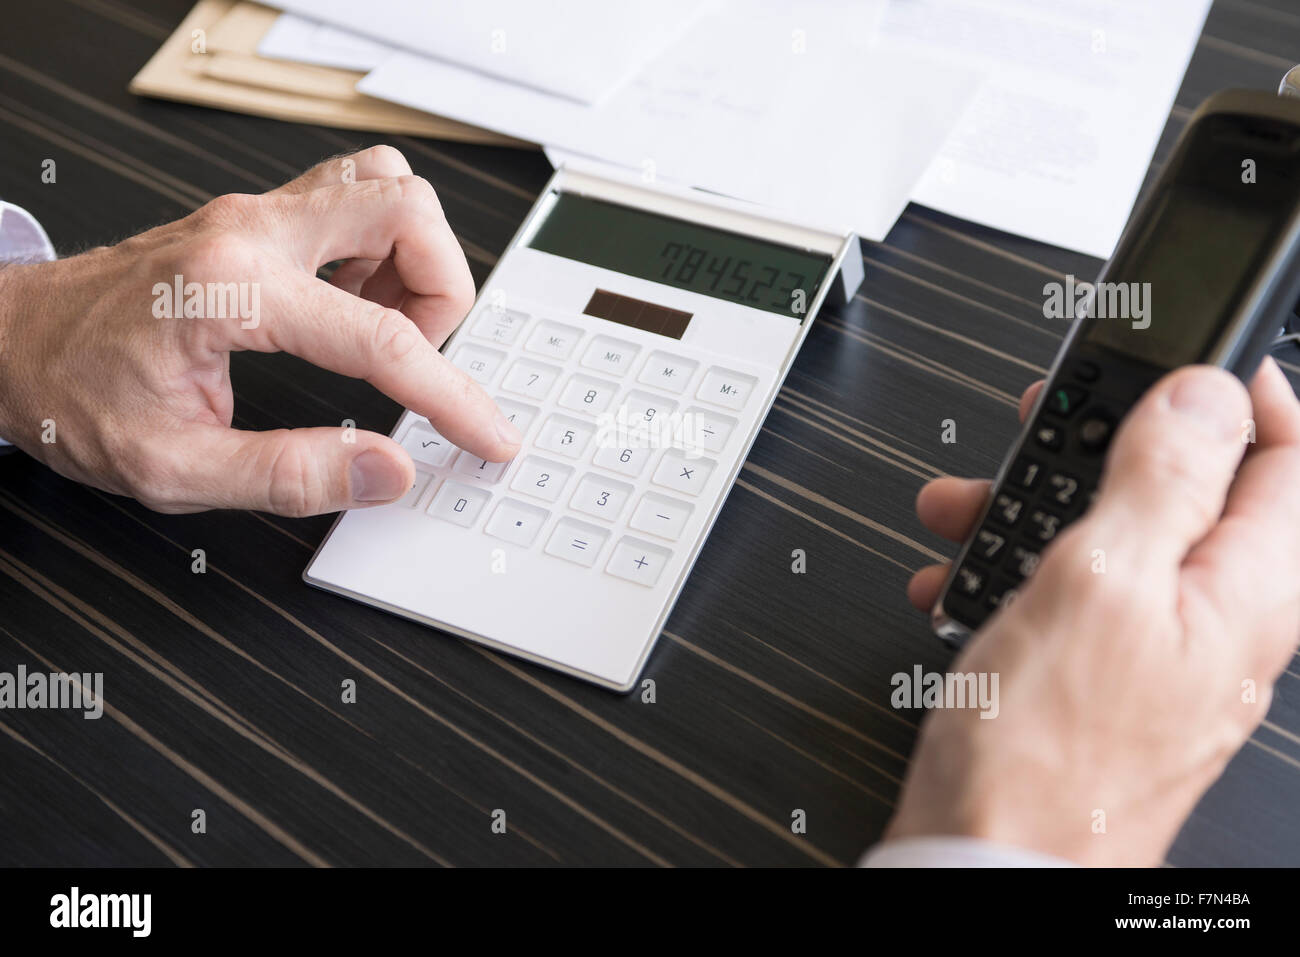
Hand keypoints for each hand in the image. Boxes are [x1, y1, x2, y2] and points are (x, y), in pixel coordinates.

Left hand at [0, 146, 520, 515]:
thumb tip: (387, 471)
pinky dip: (382, 244)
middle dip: (444, 290)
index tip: (488, 436)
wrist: (10, 341)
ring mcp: (254, 213)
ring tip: (388, 327)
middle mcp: (250, 231)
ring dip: (415, 257)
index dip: (453, 398)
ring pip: (385, 186)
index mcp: (232, 291)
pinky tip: (356, 302)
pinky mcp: (255, 217)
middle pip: (406, 210)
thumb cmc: (72, 396)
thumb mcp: (174, 467)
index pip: (382, 339)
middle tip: (421, 358)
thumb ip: (291, 474)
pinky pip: (352, 196)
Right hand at [892, 359, 1299, 864]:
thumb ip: (1162, 476)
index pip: (1293, 451)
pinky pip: (1078, 595)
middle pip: (1193, 485)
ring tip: (969, 510)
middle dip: (1110, 443)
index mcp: (1249, 587)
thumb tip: (1206, 394)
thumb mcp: (1100, 579)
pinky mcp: (1107, 675)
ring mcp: (1163, 649)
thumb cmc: (1047, 752)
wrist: (989, 859)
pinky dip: (1018, 572)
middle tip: (1049, 425)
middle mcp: (1221, 618)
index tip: (1171, 368)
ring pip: (1121, 537)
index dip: (1237, 391)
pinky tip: (963, 582)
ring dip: (1041, 507)